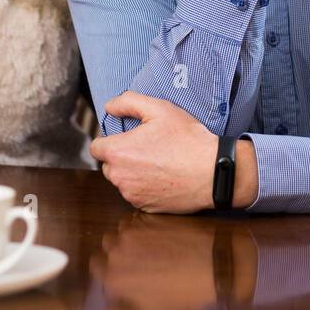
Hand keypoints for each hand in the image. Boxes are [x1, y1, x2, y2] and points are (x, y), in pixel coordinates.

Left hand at [91, 92, 257, 212]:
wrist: (213, 172)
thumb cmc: (188, 140)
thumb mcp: (160, 109)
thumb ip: (128, 102)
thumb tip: (109, 106)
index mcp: (118, 152)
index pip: (96, 147)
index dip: (110, 140)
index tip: (127, 137)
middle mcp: (120, 177)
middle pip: (109, 165)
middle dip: (122, 156)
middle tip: (148, 148)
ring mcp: (132, 195)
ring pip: (123, 181)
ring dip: (134, 173)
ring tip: (159, 162)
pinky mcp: (145, 207)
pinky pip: (137, 195)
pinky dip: (146, 187)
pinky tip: (165, 177)